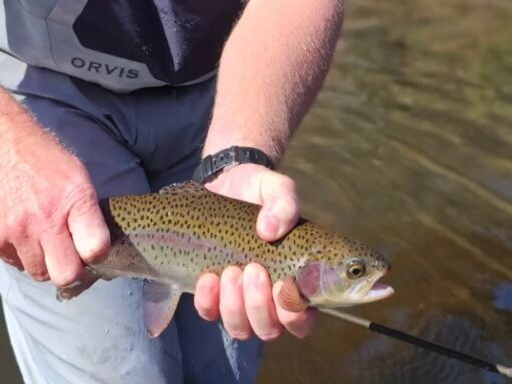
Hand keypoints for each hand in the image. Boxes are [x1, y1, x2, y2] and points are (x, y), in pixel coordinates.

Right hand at [0, 107, 109, 290]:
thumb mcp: (76, 174)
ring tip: (41, 235)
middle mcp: (45, 217)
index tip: (91, 249)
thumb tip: (97, 250)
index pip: (96, 248)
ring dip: (44, 262)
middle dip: (71, 271)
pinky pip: (15, 263)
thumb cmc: (43, 158)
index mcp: (74, 197)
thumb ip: (87, 212)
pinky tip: (21, 229)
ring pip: (39, 274)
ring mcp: (17, 230)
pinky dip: (21, 253)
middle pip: (67, 275)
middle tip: (68, 256)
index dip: (97, 254)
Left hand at [192, 164, 317, 340]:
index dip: (295, 315)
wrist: (222, 183)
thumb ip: (284, 203)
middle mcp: (268, 299)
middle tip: (253, 269)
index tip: (282, 286)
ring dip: (235, 305)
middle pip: (269, 329)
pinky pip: (208, 312)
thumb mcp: (276, 188)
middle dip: (260, 306)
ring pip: (240, 327)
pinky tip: (208, 277)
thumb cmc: (258, 190)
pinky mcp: (210, 293)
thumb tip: (269, 230)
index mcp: (294, 281)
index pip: (302, 320)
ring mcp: (238, 299)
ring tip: (231, 271)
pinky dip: (208, 300)